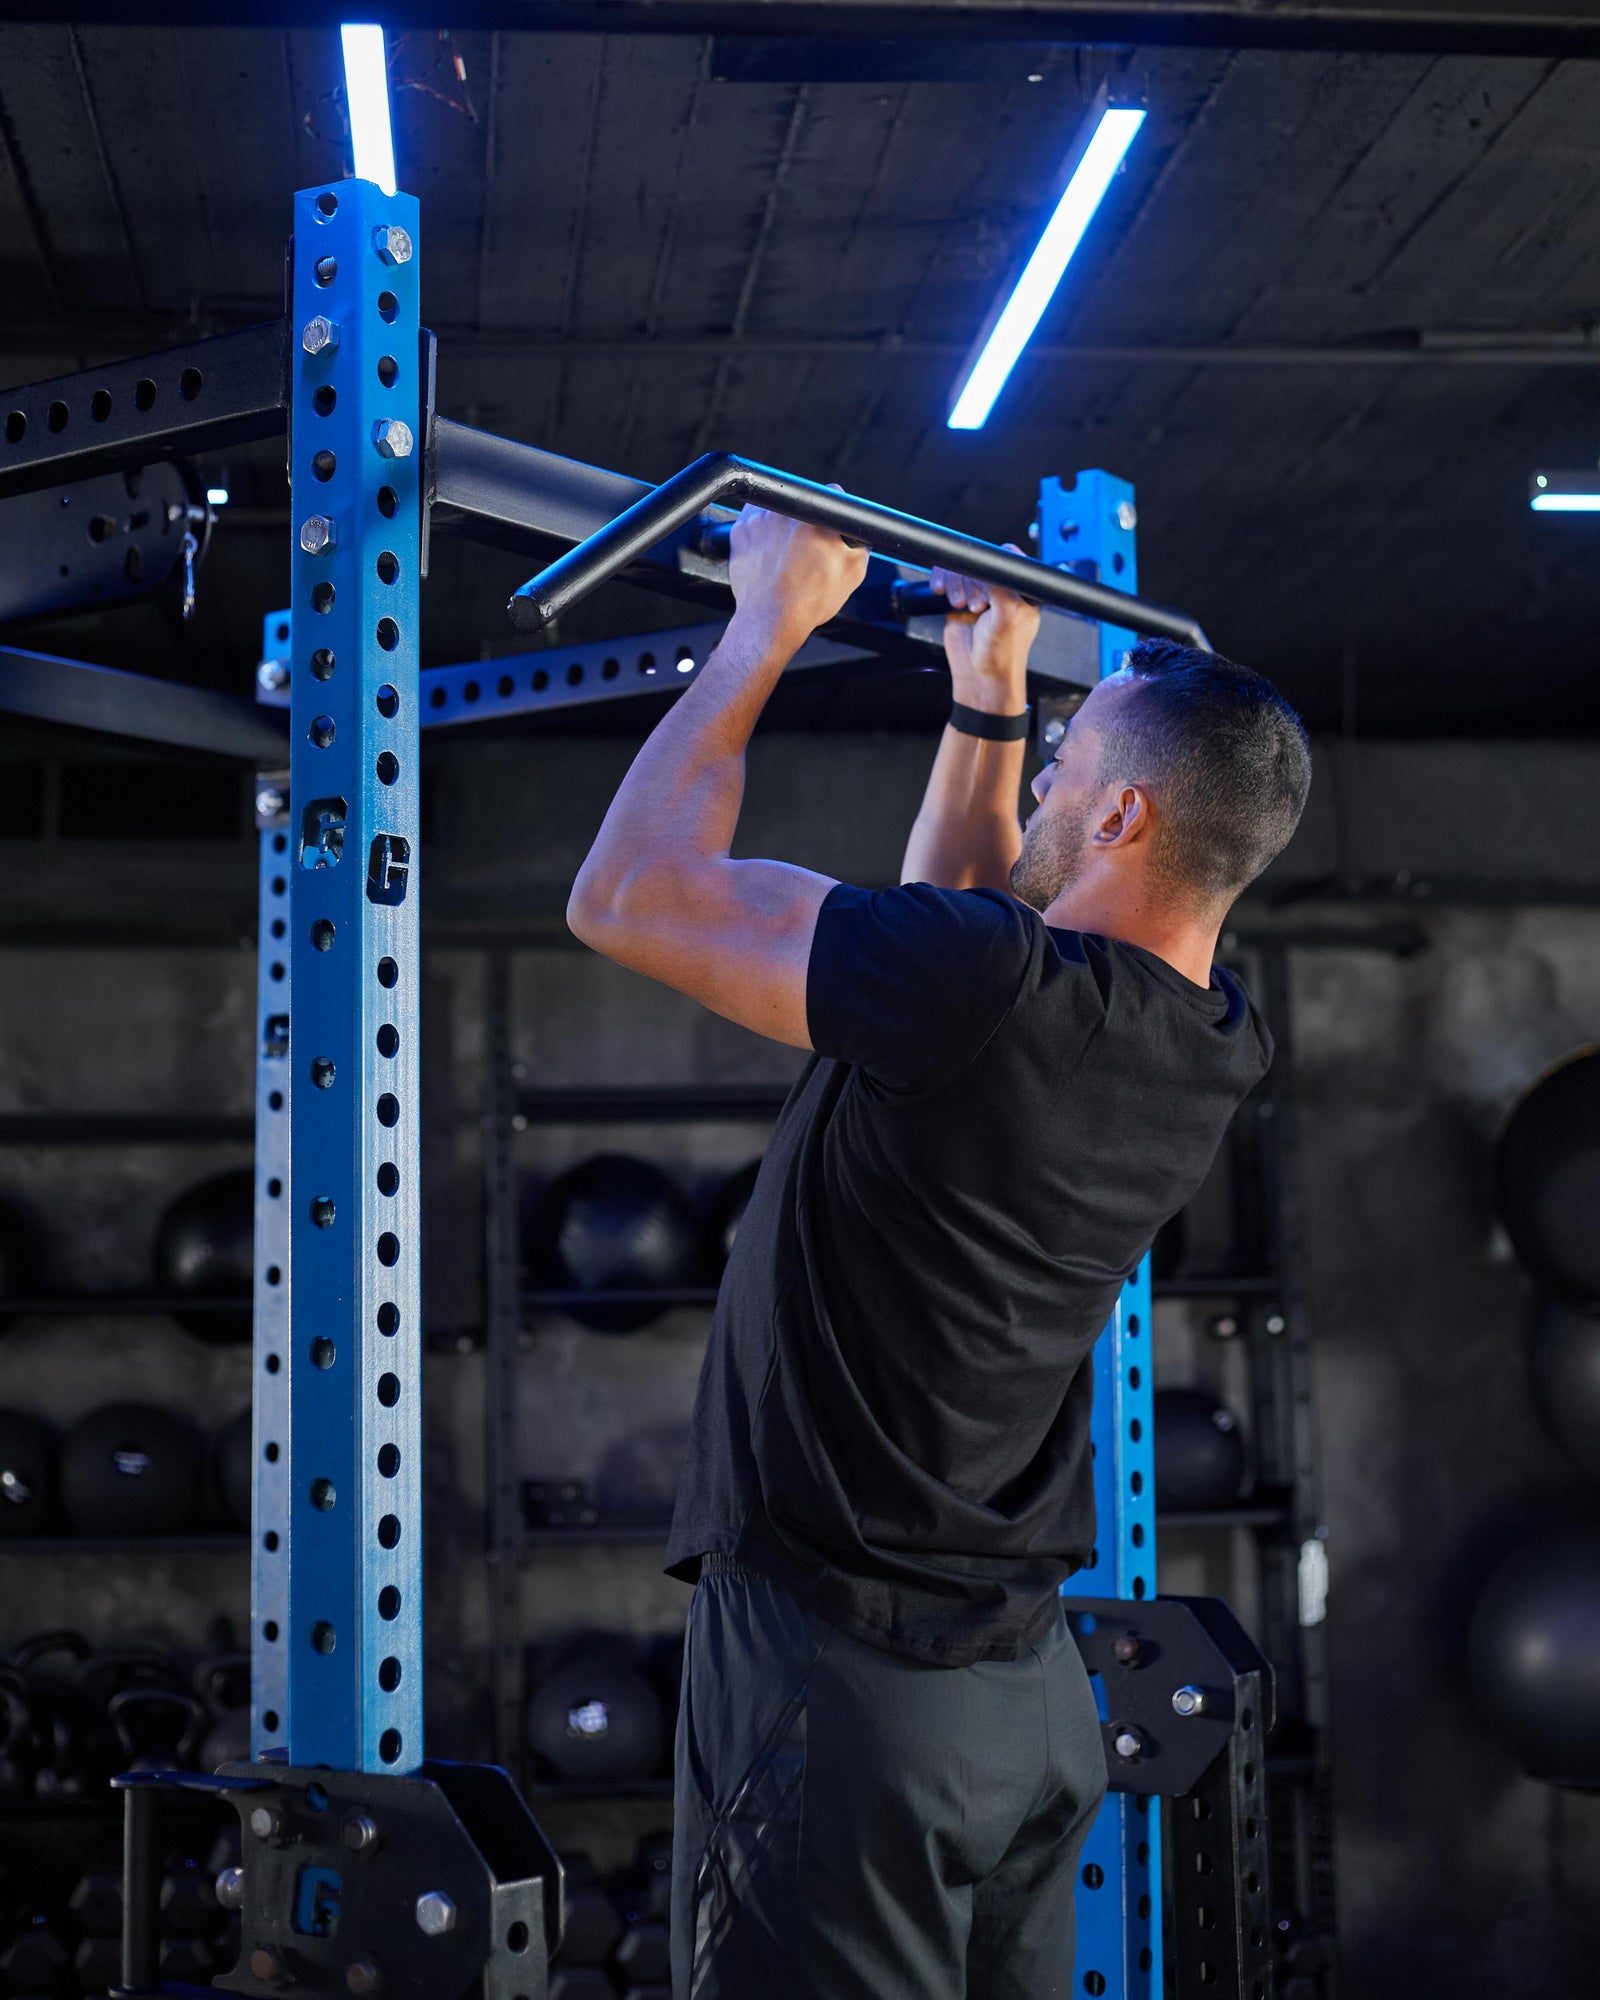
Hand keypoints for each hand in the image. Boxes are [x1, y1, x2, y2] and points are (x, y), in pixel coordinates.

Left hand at [728, 499, 870, 645]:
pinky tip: (768, 552)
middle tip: (805, 548)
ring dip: (781, 525)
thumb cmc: (808, 600)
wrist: (771, 619)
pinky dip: (760, 530)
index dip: (832, 513)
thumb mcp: (853, 574)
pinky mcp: (740, 529)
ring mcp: (759, 518)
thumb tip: (859, 534)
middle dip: (805, 521)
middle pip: (801, 502)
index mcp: (817, 519)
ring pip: (776, 509)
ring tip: (785, 554)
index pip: (831, 494)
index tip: (828, 527)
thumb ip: (860, 544)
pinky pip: (753, 518)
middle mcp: (786, 513)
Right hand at [929, 546, 1040, 706]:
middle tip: (979, 605)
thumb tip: (988, 563)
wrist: (979, 675)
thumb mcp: (1009, 615)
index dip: (993, 565)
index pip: (1008, 558)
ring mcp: (977, 591)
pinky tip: (943, 592)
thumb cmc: (1003, 653)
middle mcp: (1000, 587)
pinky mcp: (958, 597)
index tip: (989, 584)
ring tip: (963, 605)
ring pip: (960, 567)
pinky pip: (946, 575)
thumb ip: (1002, 586)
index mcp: (1021, 588)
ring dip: (957, 584)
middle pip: (979, 561)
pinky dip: (941, 580)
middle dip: (973, 581)